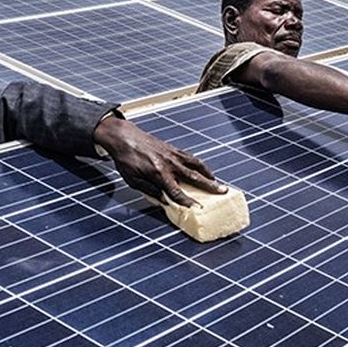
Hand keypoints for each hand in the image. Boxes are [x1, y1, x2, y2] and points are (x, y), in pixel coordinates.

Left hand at [93, 116, 224, 206]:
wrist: (123, 137)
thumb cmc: (125, 159)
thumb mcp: (132, 180)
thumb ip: (149, 191)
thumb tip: (164, 201)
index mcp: (158, 173)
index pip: (177, 192)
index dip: (188, 202)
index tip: (198, 209)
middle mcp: (169, 164)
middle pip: (194, 177)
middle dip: (210, 186)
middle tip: (223, 192)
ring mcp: (173, 155)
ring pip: (196, 165)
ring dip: (208, 174)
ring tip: (217, 181)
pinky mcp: (173, 149)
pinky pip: (190, 157)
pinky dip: (200, 164)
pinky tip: (203, 170)